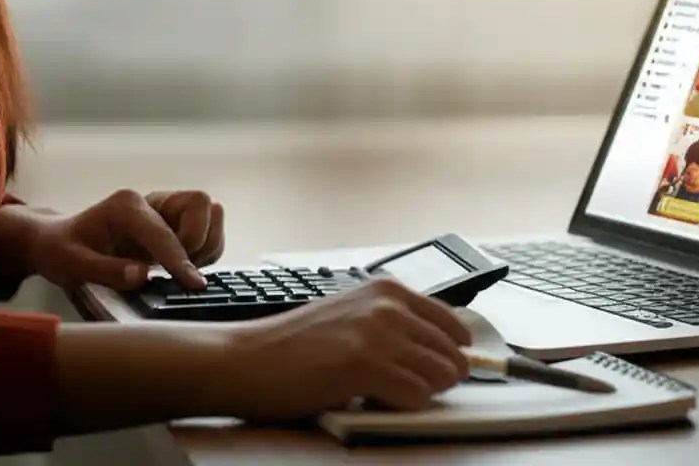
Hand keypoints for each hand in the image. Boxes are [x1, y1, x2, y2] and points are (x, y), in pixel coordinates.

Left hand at [31, 189, 223, 291]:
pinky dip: (206, 250)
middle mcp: (151, 201)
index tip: (192, 285)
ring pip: (211, 214)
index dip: (179, 259)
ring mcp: (165, 209)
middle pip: (201, 205)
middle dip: (198, 240)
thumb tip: (143, 276)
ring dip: (206, 245)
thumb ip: (107, 271)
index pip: (164, 231)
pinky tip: (182, 269)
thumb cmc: (61, 251)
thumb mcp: (71, 265)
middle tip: (178, 271)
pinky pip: (209, 230)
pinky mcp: (175, 222)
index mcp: (126, 205)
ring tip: (180, 271)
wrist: (58, 242)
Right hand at [211, 279, 472, 419]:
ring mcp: (377, 334)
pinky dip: (404, 408)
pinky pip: (417, 396)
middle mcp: (388, 306)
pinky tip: (375, 403)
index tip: (442, 370)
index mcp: (387, 290)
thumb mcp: (350, 317)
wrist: (245, 359)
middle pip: (454, 353)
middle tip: (405, 389)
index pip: (454, 323)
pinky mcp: (364, 366)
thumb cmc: (291, 346)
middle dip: (438, 378)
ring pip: (441, 376)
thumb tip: (439, 353)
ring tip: (385, 394)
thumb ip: (391, 326)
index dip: (453, 353)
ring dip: (421, 394)